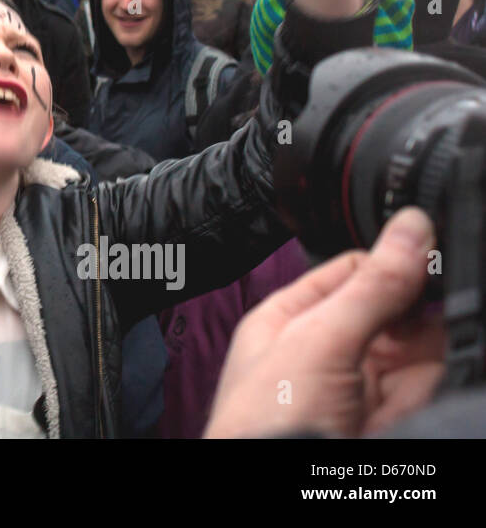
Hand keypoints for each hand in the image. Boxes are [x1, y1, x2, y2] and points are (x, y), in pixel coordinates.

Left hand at [205, 208, 444, 437]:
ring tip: (453, 329)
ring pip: (413, 354)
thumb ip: (371, 288)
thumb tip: (412, 227)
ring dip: (440, 340)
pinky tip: (462, 360)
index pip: (349, 272)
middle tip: (460, 289)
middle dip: (424, 304)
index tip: (440, 247)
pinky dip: (444, 378)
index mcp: (286, 321)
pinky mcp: (385, 427)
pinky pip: (425, 391)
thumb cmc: (265, 425)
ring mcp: (354, 394)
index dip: (393, 259)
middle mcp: (321, 353)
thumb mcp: (320, 341)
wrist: (276, 502)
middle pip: (388, 312)